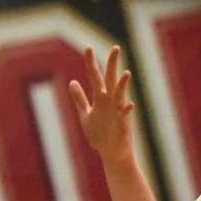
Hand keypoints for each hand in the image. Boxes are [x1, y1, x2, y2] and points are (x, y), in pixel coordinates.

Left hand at [67, 46, 135, 162]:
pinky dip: (127, 110)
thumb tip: (72, 82)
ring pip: (120, 94)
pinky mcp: (123, 124)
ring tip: (126, 73)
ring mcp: (117, 111)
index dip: (91, 63)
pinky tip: (128, 104)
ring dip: (123, 85)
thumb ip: (79, 99)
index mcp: (100, 98)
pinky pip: (126, 115)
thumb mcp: (85, 115)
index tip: (88, 48)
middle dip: (112, 64)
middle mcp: (110, 101)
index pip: (95, 76)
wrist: (111, 153)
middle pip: (110, 79)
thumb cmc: (100, 134)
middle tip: (116, 48)